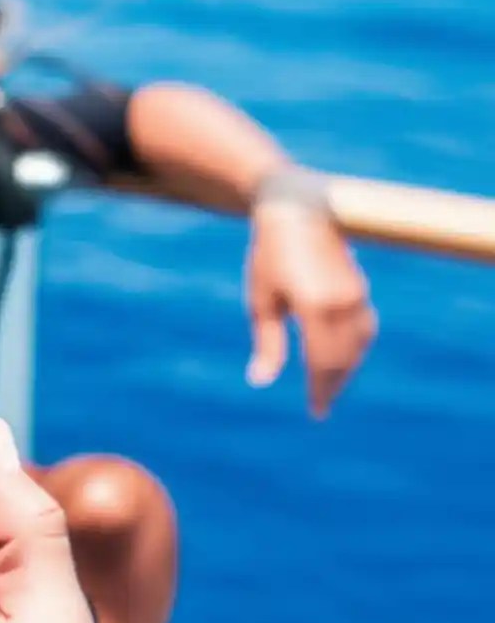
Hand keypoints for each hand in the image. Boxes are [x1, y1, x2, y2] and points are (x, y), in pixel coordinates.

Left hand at [245, 169, 376, 417]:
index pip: (323, 362)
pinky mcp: (360, 288)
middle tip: (321, 405)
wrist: (298, 211)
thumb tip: (259, 381)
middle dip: (333, 384)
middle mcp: (342, 303)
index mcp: (315, 307)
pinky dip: (355, 348)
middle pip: (343, 358)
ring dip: (346, 369)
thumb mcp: (262, 300)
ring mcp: (356, 294)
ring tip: (329, 387)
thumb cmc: (270, 255)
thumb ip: (267, 344)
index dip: (321, 390)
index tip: (316, 412)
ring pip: (357, 345)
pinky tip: (342, 358)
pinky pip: (363, 328)